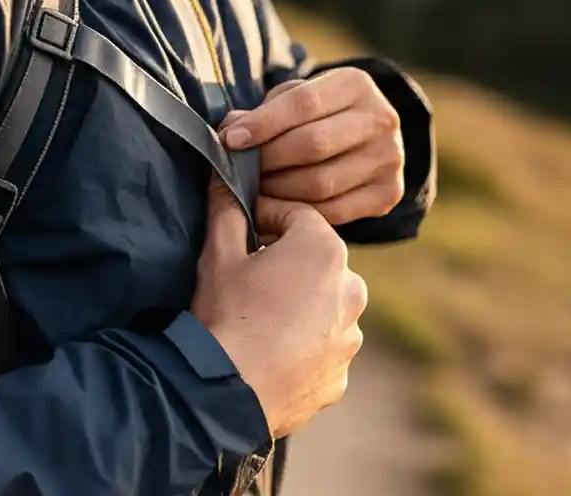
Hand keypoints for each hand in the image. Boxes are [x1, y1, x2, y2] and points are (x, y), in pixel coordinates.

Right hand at [191, 177, 367, 437]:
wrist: (227, 391)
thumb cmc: (227, 315)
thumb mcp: (218, 255)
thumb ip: (226, 210)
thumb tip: (222, 179)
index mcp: (325, 251)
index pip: (298, 216)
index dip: (266, 218)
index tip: (242, 232)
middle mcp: (351, 290)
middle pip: (317, 262)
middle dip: (287, 263)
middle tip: (248, 278)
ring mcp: (350, 336)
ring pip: (324, 307)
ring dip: (299, 306)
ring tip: (259, 319)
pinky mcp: (341, 374)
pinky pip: (322, 348)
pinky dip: (302, 346)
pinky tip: (269, 352)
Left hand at [221, 69, 405, 225]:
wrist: (362, 137)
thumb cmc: (316, 114)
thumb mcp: (294, 98)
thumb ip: (264, 112)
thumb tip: (230, 133)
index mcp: (356, 84)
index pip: (304, 104)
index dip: (264, 123)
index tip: (231, 140)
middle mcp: (381, 119)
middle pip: (313, 145)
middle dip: (268, 160)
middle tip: (239, 172)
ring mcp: (389, 158)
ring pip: (321, 183)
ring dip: (278, 191)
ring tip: (254, 190)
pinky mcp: (389, 193)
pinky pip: (334, 211)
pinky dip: (298, 213)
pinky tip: (276, 210)